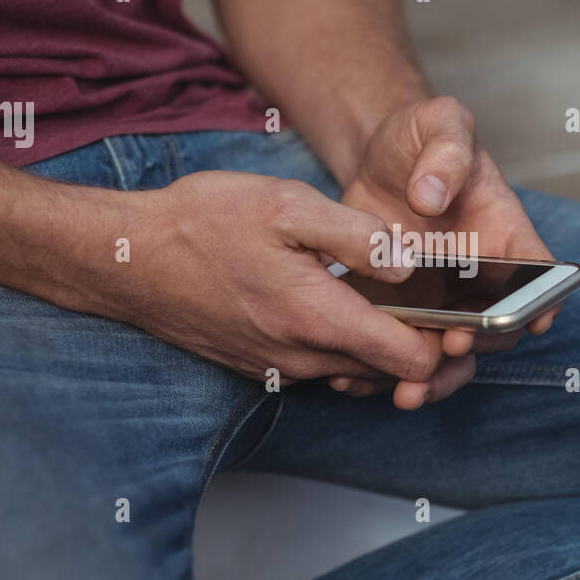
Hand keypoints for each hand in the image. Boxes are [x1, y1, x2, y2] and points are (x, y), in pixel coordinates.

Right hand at [99, 170, 445, 391]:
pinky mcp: (264, 369)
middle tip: (429, 298)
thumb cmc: (203, 223)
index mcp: (317, 318)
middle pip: (392, 374)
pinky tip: (337, 303)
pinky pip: (324, 367)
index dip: (443, 338)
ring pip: (357, 372)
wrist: (129, 260)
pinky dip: (343, 344)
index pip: (413, 361)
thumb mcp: (287, 205)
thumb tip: (412, 264)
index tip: (451, 305)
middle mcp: (302, 358)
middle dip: (420, 343)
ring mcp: (281, 370)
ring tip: (386, 297)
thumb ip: (358, 238)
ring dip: (381, 344)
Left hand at [334, 96, 561, 406]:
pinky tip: (355, 378)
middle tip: (449, 349)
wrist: (376, 159)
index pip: (540, 273)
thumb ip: (445, 149)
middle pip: (497, 328)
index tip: (534, 321)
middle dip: (477, 347)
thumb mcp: (439, 123)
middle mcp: (482, 277)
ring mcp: (445, 299)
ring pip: (451, 354)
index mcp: (506, 233)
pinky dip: (385, 370)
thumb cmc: (420, 137)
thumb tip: (433, 194)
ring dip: (433, 379)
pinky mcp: (405, 311)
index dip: (543, 300)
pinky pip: (404, 349)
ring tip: (405, 394)